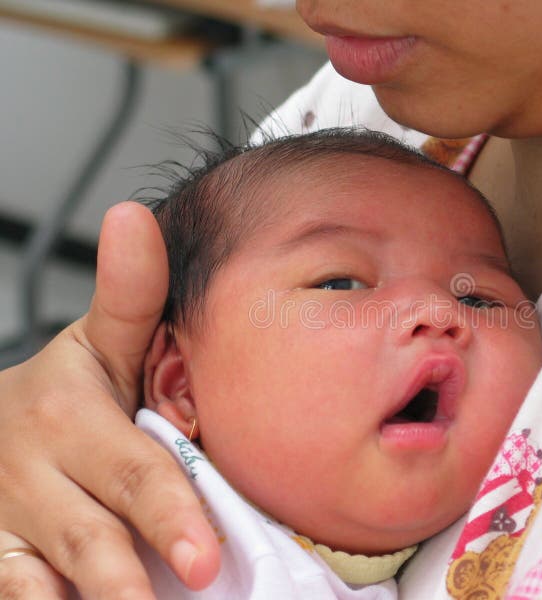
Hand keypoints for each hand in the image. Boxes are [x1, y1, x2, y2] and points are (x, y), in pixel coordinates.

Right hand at [0, 203, 219, 597]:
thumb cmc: (70, 389)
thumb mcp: (100, 340)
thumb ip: (129, 294)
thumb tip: (134, 217)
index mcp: (70, 414)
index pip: (134, 472)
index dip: (170, 514)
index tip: (204, 558)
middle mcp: (33, 475)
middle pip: (92, 537)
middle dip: (131, 581)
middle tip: (188, 591)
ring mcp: (6, 525)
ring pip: (38, 584)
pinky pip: (13, 596)